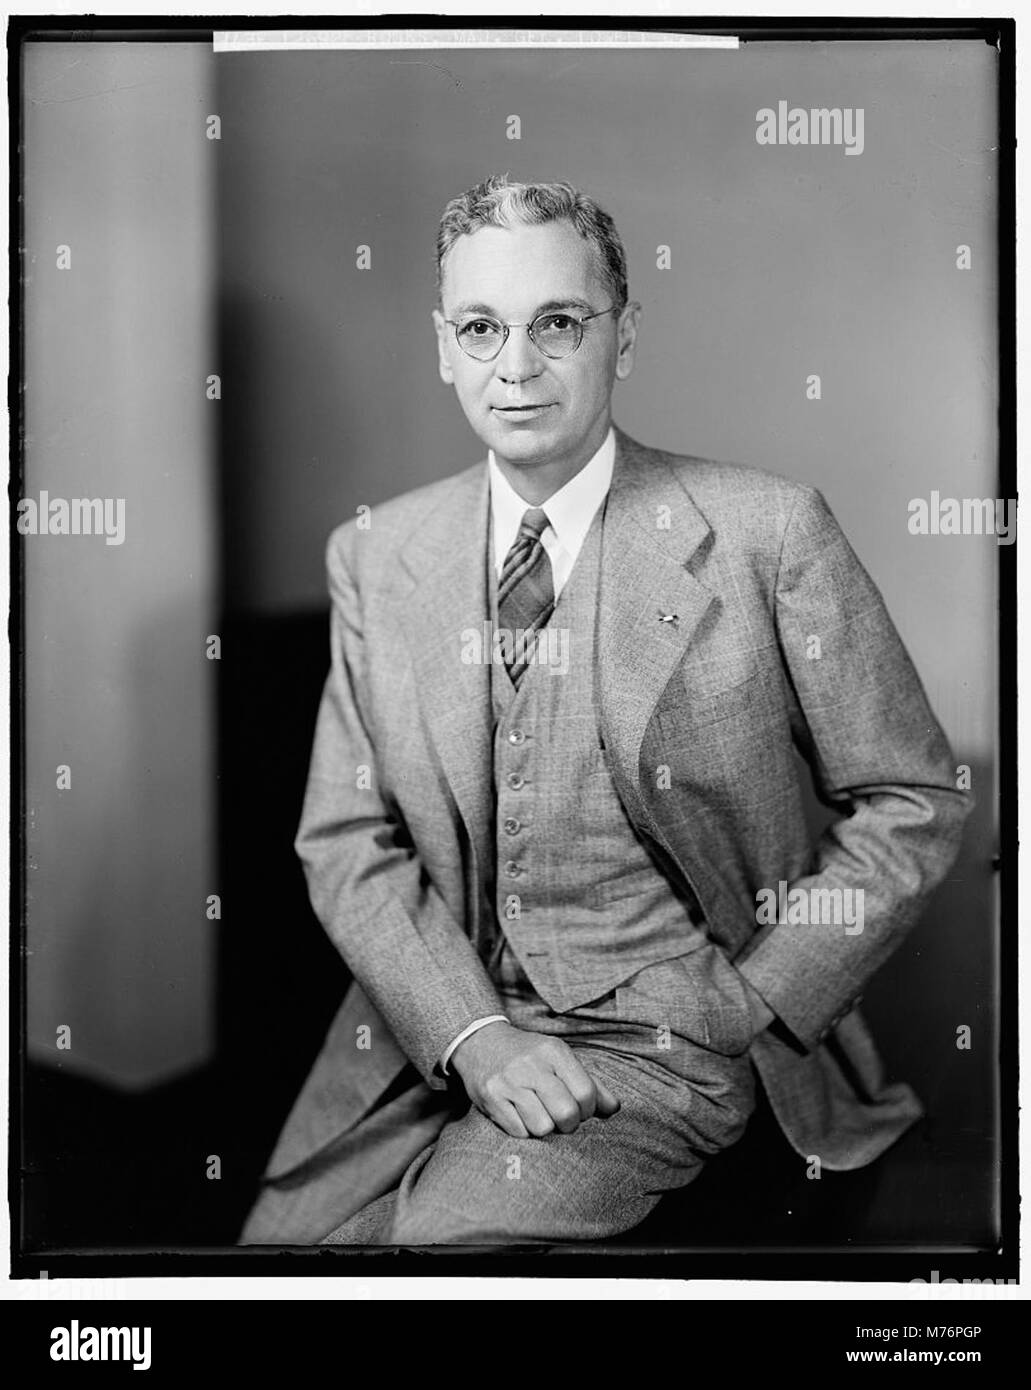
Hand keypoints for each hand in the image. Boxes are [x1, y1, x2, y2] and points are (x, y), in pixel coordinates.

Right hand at [450, 1022, 620, 1138]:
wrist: (480, 1042)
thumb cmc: (528, 1055)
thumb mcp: (559, 1058)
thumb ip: (589, 1083)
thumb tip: (614, 1109)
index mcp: (554, 1051)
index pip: (586, 1093)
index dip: (589, 1110)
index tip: (581, 1110)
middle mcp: (532, 1065)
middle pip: (566, 1113)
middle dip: (569, 1124)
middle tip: (561, 1118)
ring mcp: (509, 1082)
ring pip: (542, 1127)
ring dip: (545, 1128)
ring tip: (540, 1116)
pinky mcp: (491, 1098)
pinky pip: (518, 1132)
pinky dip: (524, 1130)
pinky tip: (521, 1116)